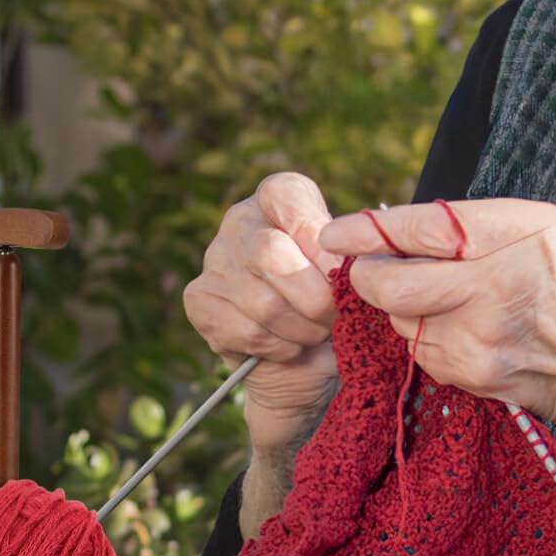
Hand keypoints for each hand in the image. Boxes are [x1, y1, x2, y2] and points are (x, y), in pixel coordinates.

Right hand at [183, 172, 343, 455]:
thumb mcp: (355, 273)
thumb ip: (355, 260)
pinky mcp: (199, 301)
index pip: (288, 197)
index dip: (320, 239)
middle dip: (315, 297)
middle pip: (271, 253)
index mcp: (279, 198)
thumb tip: (355, 264)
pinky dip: (281, 347)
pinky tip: (290, 346)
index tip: (344, 271)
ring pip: (263, 302)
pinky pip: (246, 331)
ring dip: (303, 329)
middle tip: (336, 315)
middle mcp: (241, 221)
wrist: (308, 358)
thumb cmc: (337, 301)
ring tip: (317, 332)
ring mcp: (214, 260)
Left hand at [316, 198, 555, 444]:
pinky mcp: (467, 378)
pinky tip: (457, 324)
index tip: (337, 230)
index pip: (420, 231)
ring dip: (400, 303)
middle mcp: (489, 297)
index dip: (370, 229)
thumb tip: (407, 224)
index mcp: (514, 246)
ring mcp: (474, 346)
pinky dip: (422, 332)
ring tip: (440, 293)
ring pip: (397, 317)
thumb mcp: (550, 227)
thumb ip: (480, 222)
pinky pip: (417, 347)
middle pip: (388, 285)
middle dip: (369, 271)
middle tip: (375, 261)